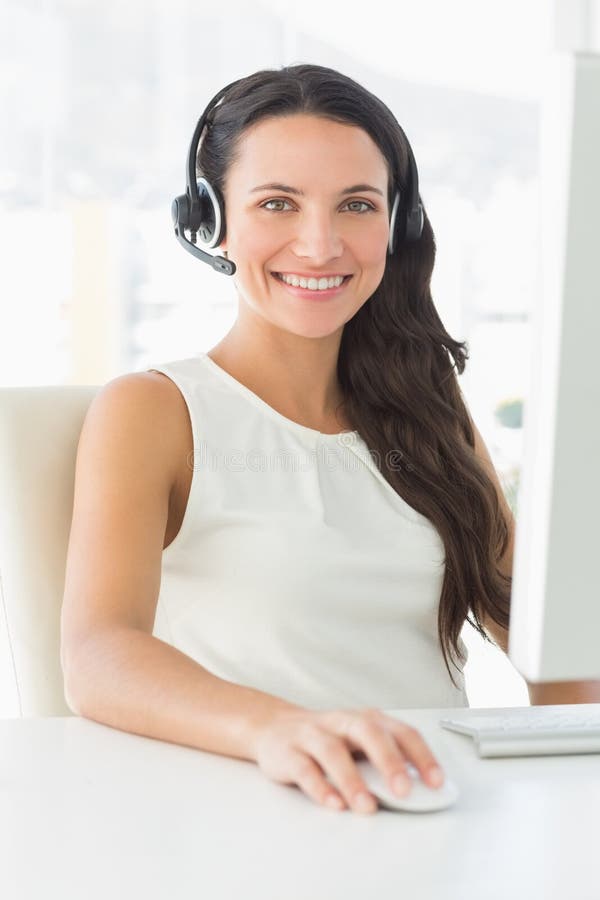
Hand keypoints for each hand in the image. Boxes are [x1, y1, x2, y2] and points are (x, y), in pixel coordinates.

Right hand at [251, 706, 444, 814]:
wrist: (273, 727)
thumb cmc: (327, 738)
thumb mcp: (358, 743)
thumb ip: (383, 761)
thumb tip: (416, 790)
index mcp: (366, 719)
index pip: (400, 732)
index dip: (421, 755)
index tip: (436, 782)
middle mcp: (341, 722)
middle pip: (368, 733)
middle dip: (388, 761)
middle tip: (404, 791)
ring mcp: (312, 735)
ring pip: (333, 751)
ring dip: (352, 780)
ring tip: (366, 806)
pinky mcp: (288, 752)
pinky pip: (304, 768)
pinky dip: (320, 787)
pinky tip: (333, 803)